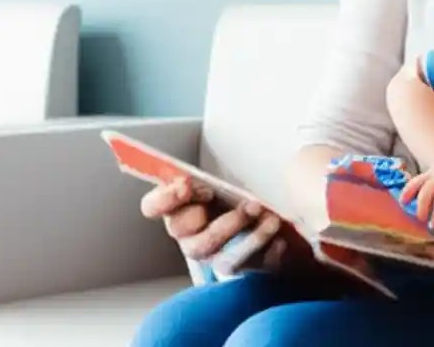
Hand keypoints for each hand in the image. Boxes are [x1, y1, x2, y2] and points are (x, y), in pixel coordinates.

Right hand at [140, 178, 287, 266]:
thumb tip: (210, 164)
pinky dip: (267, 255)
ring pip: (220, 260)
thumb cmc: (241, 188)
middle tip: (249, 205)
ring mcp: (215, 254)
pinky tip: (280, 241)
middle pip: (191, 238)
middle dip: (219, 221)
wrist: (272, 207)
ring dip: (248, 240)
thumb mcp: (226, 174)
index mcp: (179, 206)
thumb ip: (212, 174)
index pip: (153, 205)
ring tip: (271, 220)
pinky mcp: (242, 268)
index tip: (188, 185)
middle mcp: (191, 235)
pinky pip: (252, 270)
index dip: (165, 198)